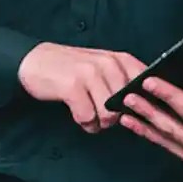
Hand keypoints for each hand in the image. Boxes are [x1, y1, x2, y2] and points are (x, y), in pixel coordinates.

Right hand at [17, 42, 145, 133]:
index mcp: (121, 59)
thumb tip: (146, 103)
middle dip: (116, 117)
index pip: (147, 85)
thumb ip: (125, 80)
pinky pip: (88, 117)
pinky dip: (84, 123)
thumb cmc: (73, 68)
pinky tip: (79, 116)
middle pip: (127, 106)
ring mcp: (91, 74)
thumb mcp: (104, 66)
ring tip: (90, 115)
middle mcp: (109, 64)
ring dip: (99, 122)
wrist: (35, 61)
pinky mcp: (73, 86)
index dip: (143, 104)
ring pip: (109, 115)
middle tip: (102, 115)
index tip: (133, 112)